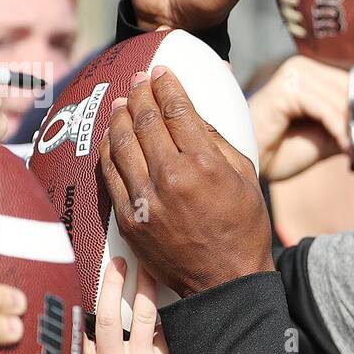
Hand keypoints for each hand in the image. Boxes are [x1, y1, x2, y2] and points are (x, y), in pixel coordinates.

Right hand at [80, 257, 171, 353]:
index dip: (75, 302)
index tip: (76, 279)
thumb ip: (84, 341)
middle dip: (114, 284)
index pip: (76, 328)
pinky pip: (164, 326)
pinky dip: (164, 307)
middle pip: (110, 317)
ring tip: (147, 268)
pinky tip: (167, 292)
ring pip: (144, 317)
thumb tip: (83, 296)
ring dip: (146, 286)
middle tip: (119, 262)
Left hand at [100, 66, 273, 296]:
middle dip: (140, 93)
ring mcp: (145, 199)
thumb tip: (197, 108)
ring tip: (123, 103)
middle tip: (139, 79)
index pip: (177, 109)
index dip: (166, 85)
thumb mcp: (246, 177)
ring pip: (121, 143)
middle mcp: (171, 177)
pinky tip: (111, 137)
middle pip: (145, 121)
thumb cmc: (243, 228)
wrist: (224, 282)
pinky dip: (108, 149)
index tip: (161, 71)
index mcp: (204, 165)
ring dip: (120, 116)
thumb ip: (219, 139)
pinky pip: (110, 174)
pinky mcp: (129, 218)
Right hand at [250, 55, 353, 181]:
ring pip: (339, 99)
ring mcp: (292, 73)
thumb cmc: (281, 151)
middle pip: (349, 89)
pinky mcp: (285, 87)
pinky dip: (339, 130)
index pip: (353, 84)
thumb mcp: (326, 138)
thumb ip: (350, 127)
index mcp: (312, 73)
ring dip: (353, 129)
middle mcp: (303, 66)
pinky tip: (346, 149)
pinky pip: (324, 108)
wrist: (249, 164)